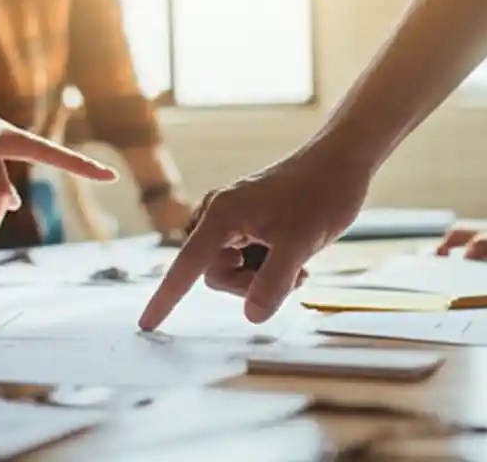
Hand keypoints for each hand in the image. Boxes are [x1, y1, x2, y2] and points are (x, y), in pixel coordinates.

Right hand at [139, 145, 368, 329]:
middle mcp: (219, 214)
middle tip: (292, 277)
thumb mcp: (301, 243)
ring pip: (232, 269)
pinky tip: (294, 257)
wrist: (340, 162)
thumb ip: (273, 282)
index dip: (166, 298)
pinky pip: (244, 258)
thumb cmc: (321, 194)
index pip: (186, 266)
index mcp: (221, 215)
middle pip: (215, 274)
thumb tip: (251, 316)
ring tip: (298, 265)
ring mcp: (233, 217)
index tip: (146, 324)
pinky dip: (267, 267)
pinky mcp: (247, 220)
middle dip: (251, 285)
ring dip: (263, 277)